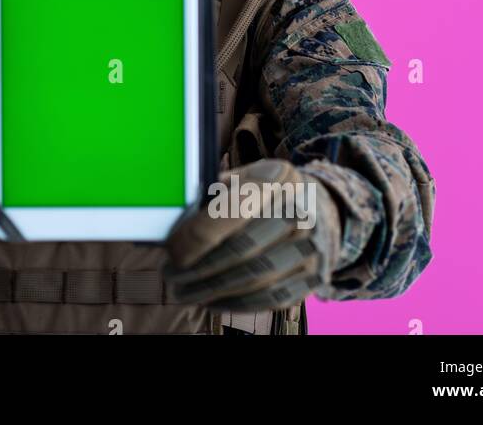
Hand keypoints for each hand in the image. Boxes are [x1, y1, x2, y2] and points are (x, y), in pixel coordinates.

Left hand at [163, 158, 342, 311]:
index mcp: (277, 177)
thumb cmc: (254, 195)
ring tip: (186, 291)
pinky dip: (239, 304)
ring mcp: (313, 243)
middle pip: (243, 248)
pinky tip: (214, 301)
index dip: (196, 237)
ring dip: (215, 290)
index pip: (231, 210)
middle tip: (171, 276)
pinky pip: (274, 298)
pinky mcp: (316, 273)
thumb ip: (205, 199)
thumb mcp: (233, 182)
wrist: (308, 208)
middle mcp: (302, 208)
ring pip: (257, 277)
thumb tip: (166, 229)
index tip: (171, 252)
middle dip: (200, 268)